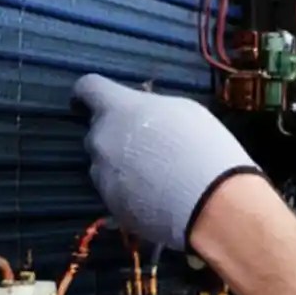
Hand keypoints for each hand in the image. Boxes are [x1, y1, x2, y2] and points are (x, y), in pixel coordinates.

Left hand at [71, 74, 263, 249]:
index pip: (87, 88)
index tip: (85, 102)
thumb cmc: (203, 147)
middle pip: (97, 130)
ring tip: (155, 176)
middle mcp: (102, 139)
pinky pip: (114, 192)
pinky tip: (156, 197)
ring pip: (103, 164)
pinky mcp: (110, 206)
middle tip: (144, 145)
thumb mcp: (184, 111)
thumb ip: (151, 108)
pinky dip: (128, 191)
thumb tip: (143, 116)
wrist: (211, 203)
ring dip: (120, 165)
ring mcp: (102, 175)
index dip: (84, 94)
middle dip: (114, 134)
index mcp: (119, 108)